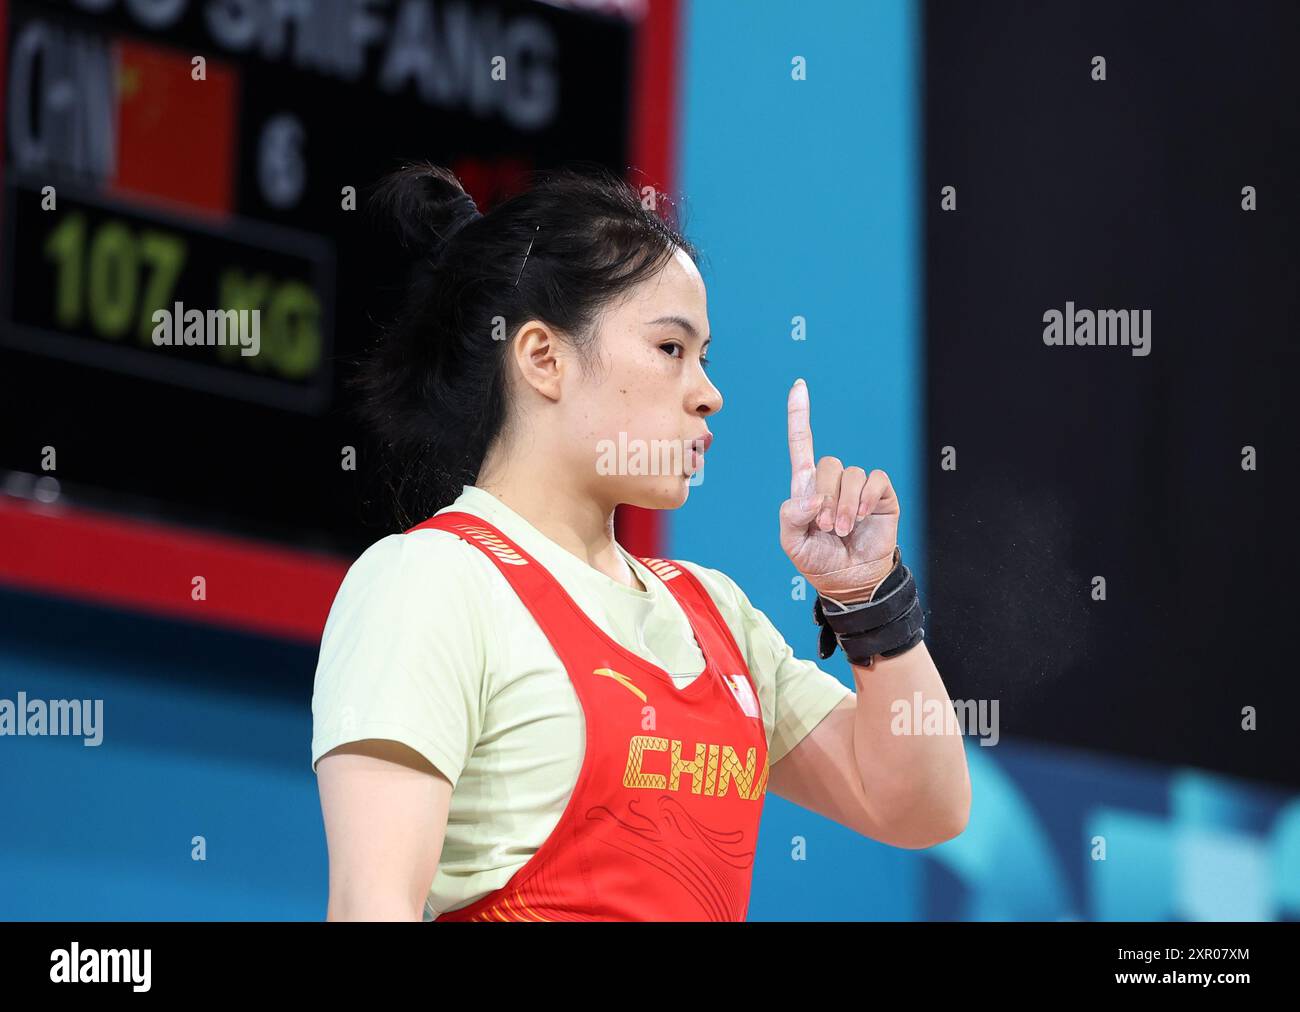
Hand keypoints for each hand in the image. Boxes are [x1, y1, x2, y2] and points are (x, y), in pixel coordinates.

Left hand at [779, 378, 900, 601]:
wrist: (849, 581)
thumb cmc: (818, 561)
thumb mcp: (792, 542)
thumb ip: (791, 516)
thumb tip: (814, 497)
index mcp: (807, 487)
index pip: (802, 444)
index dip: (800, 415)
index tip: (799, 386)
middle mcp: (833, 482)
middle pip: (828, 463)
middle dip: (825, 496)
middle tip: (827, 527)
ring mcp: (858, 488)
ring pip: (851, 474)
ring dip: (845, 505)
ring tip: (843, 530)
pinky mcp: (881, 496)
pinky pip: (875, 480)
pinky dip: (865, 499)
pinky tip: (861, 519)